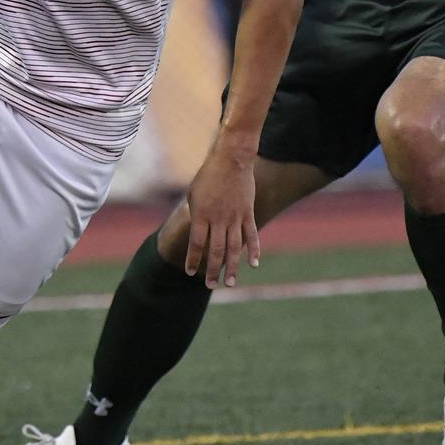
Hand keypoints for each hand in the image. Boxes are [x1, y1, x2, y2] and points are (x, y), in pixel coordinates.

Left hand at [183, 147, 258, 288]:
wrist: (231, 159)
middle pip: (215, 251)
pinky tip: (253, 264)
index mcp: (201, 215)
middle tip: (210, 285)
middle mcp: (218, 219)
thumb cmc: (208, 176)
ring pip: (233, 248)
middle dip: (212, 270)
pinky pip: (251, 235)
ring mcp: (235, 217)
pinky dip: (253, 250)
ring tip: (229, 283)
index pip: (196, 244)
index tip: (190, 272)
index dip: (193, 259)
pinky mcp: (248, 213)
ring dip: (231, 267)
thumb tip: (198, 233)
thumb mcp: (194, 194)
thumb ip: (196, 216)